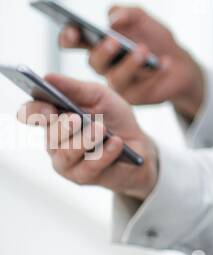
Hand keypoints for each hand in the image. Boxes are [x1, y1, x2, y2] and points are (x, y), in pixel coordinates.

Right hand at [15, 73, 157, 199]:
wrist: (138, 144)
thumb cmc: (114, 118)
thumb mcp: (100, 96)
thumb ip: (75, 88)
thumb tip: (47, 77)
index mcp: (53, 118)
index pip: (30, 114)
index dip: (35, 112)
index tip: (49, 108)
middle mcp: (54, 141)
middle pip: (49, 135)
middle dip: (63, 126)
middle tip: (76, 118)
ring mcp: (66, 161)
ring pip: (66, 154)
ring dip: (84, 140)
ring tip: (101, 129)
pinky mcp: (83, 177)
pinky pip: (89, 167)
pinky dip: (105, 153)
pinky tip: (116, 142)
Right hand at [59, 5, 204, 119]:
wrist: (180, 63)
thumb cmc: (155, 39)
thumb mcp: (144, 19)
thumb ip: (128, 12)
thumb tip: (113, 20)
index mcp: (98, 43)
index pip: (73, 41)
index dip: (68, 37)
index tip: (73, 31)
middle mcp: (104, 65)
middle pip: (93, 61)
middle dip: (103, 51)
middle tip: (114, 41)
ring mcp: (117, 83)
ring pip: (116, 78)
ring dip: (130, 64)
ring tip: (143, 50)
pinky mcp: (134, 96)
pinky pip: (141, 88)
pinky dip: (156, 73)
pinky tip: (165, 62)